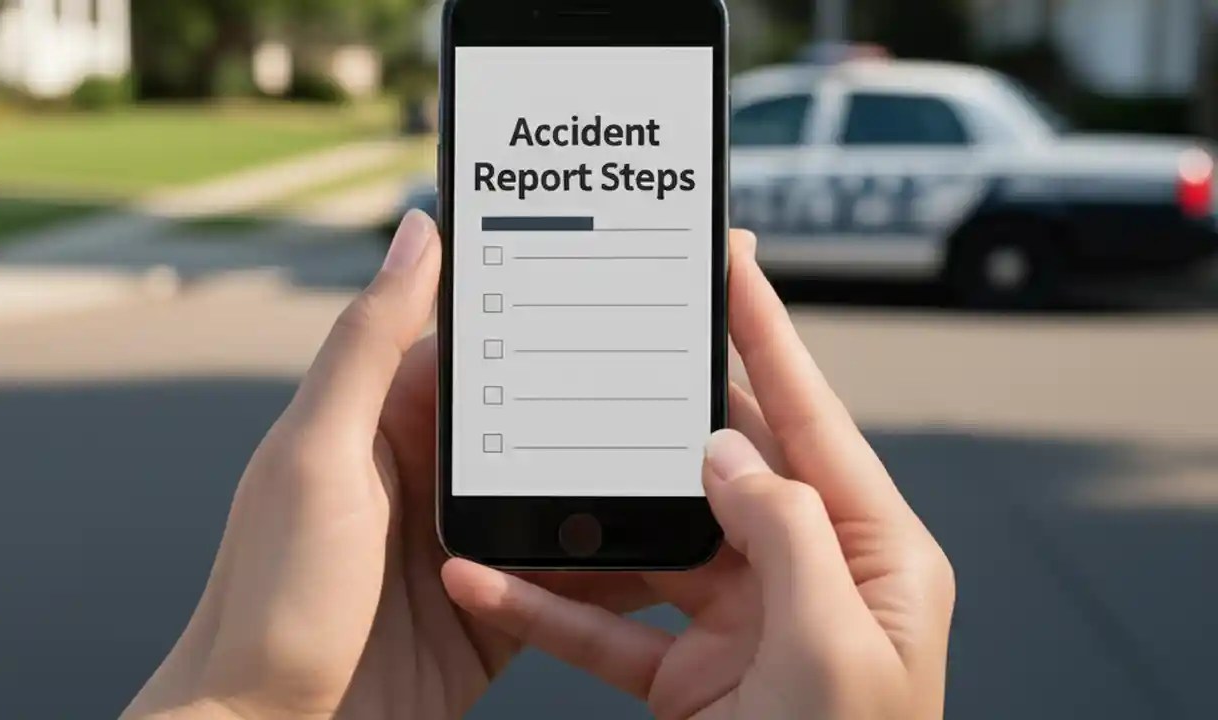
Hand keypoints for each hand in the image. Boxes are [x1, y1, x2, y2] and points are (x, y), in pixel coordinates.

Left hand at [123, 211, 655, 719]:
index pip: (481, 344)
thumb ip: (369, 343)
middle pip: (540, 417)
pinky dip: (619, 557)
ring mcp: (469, 542)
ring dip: (622, 473)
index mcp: (385, 418)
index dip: (545, 306)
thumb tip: (415, 231)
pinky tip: (671, 540)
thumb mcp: (318, 451)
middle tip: (687, 360)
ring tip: (698, 447)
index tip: (616, 268)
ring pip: (566, 490)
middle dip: (606, 392)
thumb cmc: (270, 596)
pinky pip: (571, 570)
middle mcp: (432, 474)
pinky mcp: (498, 604)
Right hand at [442, 230, 955, 718]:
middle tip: (610, 341)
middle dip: (663, 409)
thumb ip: (782, 529)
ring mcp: (745, 621)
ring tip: (527, 462)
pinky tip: (491, 581)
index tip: (731, 267)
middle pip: (724, 464)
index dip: (768, 335)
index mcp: (872, 555)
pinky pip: (609, 624)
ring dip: (584, 516)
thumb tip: (723, 447)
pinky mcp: (688, 671)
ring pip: (651, 543)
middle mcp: (807, 574)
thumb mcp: (833, 647)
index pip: (811, 418)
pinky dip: (550, 606)